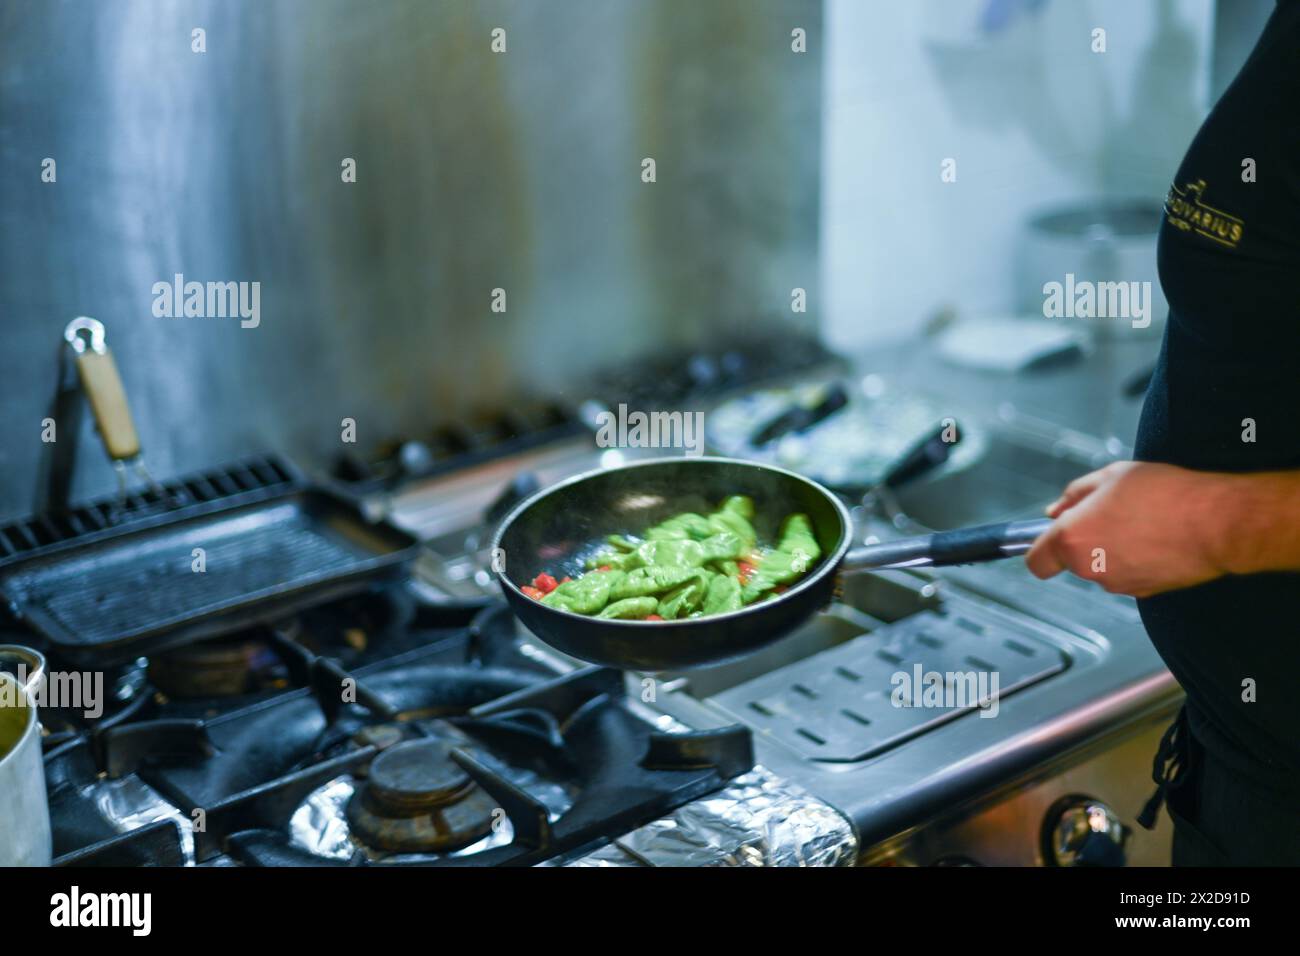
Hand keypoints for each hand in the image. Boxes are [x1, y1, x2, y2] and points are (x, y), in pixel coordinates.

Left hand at [1025, 461, 1234, 597]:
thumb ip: (1074, 495)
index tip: (1051, 539)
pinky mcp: (1144, 591)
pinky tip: (1156, 539)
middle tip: (1111, 515)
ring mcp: (1117, 583)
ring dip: (1113, 550)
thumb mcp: (1110, 476)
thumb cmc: (1165, 495)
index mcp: (1072, 539)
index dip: (1042, 549)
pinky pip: (1129, 575)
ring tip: (1141, 523)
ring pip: (1102, 569)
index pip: (1036, 561)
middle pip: (1073, 561)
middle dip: (1085, 541)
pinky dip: (1136, 561)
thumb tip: (1057, 510)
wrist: (1216, 522)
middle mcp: (1090, 567)